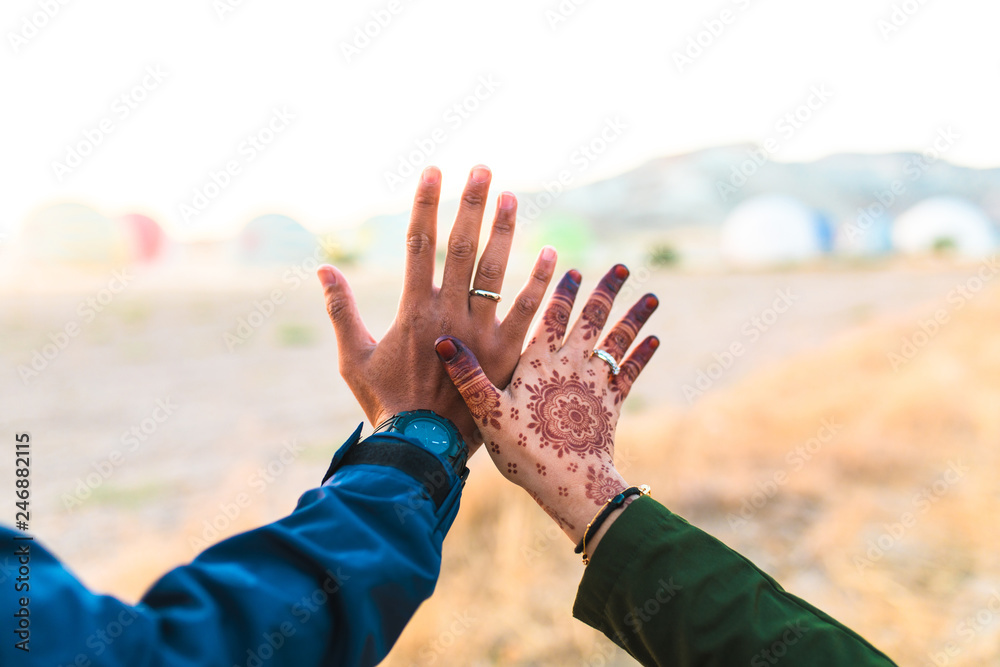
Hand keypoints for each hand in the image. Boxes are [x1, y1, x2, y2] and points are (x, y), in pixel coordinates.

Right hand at [317, 165, 556, 450]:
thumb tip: (322, 269)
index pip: (419, 243)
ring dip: (503, 231)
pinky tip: (552, 254)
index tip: (433, 170)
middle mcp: (448, 312)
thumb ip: (341, 310)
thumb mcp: (354, 358)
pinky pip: (528, 312)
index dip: (426, 204)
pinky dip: (540, 283)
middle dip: (470, 204)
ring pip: (494, 271)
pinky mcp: (506, 354)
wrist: (421, 447)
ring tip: (510, 197)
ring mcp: (480, 332)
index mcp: (413, 309)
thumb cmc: (385, 403)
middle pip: (460, 246)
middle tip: (481, 168)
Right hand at [433, 264, 658, 542]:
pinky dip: (642, 354)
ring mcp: (596, 383)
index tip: (573, 268)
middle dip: (606, 292)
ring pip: (617, 341)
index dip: (563, 291)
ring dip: (634, 316)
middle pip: (593, 319)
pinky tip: (654, 339)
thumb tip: (442, 339)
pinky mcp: (612, 404)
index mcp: (540, 363)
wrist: (570, 482)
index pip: (553, 317)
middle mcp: (572, 365)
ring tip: (651, 296)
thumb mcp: (487, 413)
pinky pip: (631, 372)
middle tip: (621, 267)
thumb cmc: (525, 449)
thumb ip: (468, 375)